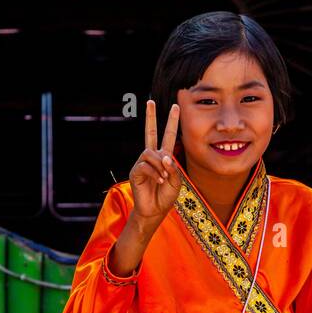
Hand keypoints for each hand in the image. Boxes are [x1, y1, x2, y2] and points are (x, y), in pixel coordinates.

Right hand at [128, 99, 182, 222]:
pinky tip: (159, 181)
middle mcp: (152, 157)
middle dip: (151, 117)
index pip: (168, 136)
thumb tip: (164, 156)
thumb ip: (173, 168)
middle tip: (150, 101)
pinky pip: (145, 165)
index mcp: (164, 157)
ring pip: (150, 153)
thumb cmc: (166, 196)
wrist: (155, 210)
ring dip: (160, 165)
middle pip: (150, 132)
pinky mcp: (135, 171)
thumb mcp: (176, 182)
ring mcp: (142, 163)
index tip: (176, 106)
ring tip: (164, 178)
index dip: (172, 122)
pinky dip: (154, 173)